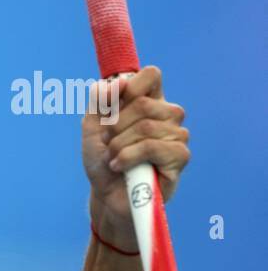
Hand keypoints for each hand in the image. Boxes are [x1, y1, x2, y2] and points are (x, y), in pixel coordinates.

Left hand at [82, 65, 188, 234]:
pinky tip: (120, 167)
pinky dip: (128, 157)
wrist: (106, 194)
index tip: (110, 108)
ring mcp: (177, 135)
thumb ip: (99, 101)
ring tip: (112, 158)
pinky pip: (153, 147)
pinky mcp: (180, 156)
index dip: (130, 86)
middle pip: (142, 103)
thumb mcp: (91, 128)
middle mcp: (168, 115)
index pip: (151, 75)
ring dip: (118, 145)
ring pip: (146, 126)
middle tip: (106, 142)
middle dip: (114, 126)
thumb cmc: (103, 159)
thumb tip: (117, 82)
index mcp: (149, 101)